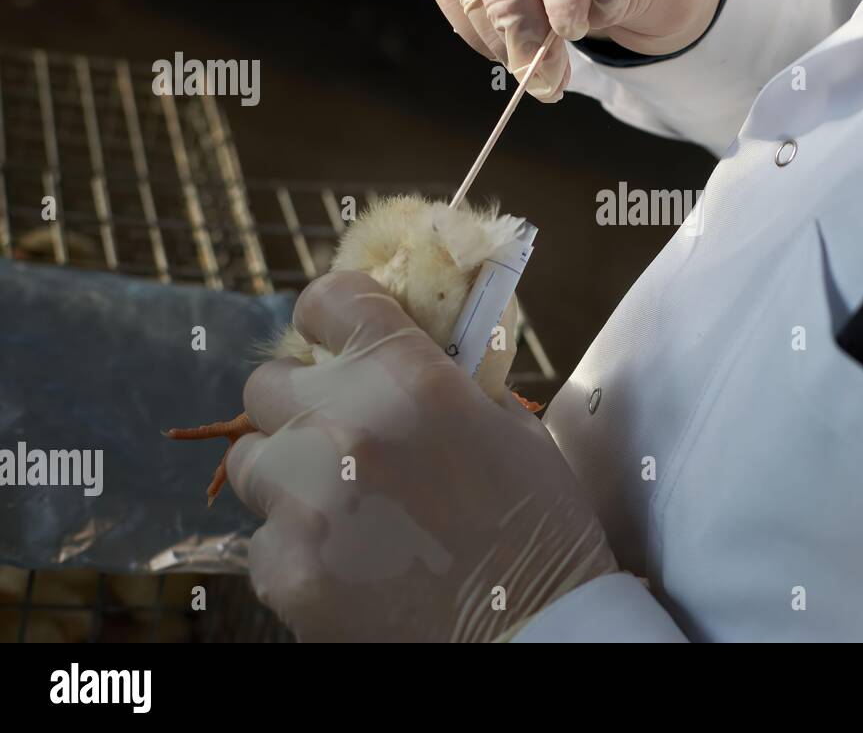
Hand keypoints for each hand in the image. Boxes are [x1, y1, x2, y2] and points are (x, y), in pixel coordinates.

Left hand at [227, 271, 618, 641]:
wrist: (535, 631)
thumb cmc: (540, 525)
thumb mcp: (510, 429)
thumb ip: (444, 385)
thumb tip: (401, 360)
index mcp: (409, 377)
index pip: (328, 301)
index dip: (329, 316)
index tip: (335, 334)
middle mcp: (344, 426)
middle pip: (266, 384)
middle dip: (299, 405)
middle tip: (338, 435)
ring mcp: (308, 501)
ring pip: (253, 462)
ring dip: (290, 476)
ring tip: (345, 508)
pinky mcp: (288, 569)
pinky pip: (264, 542)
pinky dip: (299, 550)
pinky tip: (352, 565)